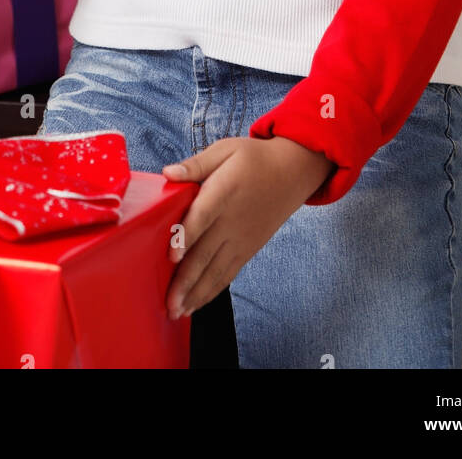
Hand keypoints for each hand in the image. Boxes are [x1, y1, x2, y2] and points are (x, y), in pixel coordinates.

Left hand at [161, 135, 333, 319]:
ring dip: (196, 293)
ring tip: (177, 312)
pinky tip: (195, 304)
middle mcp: (233, 220)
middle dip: (186, 280)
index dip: (187, 236)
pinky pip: (228, 273)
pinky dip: (212, 290)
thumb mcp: (226, 150)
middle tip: (168, 303)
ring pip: (216, 270)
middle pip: (206, 252)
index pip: (204, 216)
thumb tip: (168, 172)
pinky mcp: (248, 248)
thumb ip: (196, 164)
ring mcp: (242, 238)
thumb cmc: (254, 158)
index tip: (172, 256)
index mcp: (225, 191)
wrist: (293, 170)